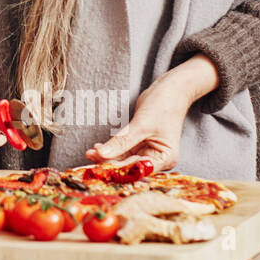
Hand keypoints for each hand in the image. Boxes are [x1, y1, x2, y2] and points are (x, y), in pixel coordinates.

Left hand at [84, 56, 216, 170]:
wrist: (169, 89)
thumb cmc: (163, 105)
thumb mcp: (141, 125)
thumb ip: (121, 141)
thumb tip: (102, 154)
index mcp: (165, 159)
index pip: (139, 169)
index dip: (119, 169)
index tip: (100, 168)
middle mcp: (157, 159)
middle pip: (130, 166)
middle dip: (110, 163)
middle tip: (90, 158)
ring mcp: (148, 151)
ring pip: (124, 158)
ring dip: (107, 156)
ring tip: (90, 153)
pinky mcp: (139, 143)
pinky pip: (123, 149)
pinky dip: (111, 149)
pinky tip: (98, 148)